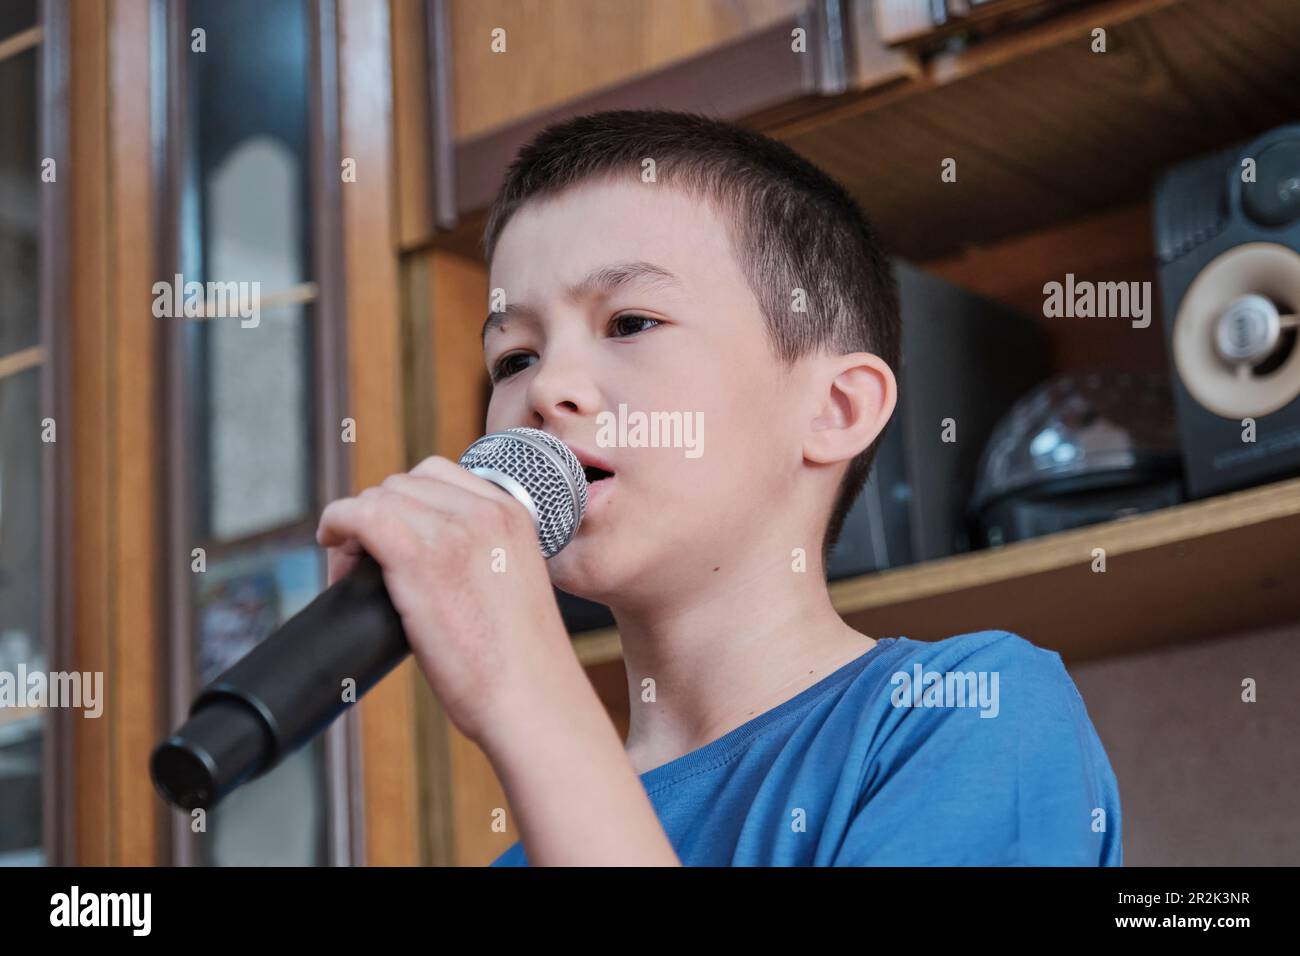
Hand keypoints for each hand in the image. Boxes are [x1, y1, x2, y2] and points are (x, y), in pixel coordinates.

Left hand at [314, 455, 574, 744]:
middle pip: (404, 483)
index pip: (440, 476)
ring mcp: (453, 530)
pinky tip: (332, 546)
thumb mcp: (511, 584)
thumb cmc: (520, 663)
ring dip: (355, 526)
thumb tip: (426, 561)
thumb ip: (480, 557)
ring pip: (378, 496)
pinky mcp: (419, 558)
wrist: (533, 698)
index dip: (406, 504)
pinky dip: (336, 524)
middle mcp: (485, 511)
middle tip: (367, 565)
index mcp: (513, 513)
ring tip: (353, 573)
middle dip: (378, 515)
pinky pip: (358, 515)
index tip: (395, 540)